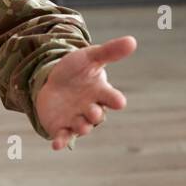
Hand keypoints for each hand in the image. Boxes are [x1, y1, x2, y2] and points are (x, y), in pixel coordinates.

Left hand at [34, 36, 135, 150]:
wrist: (53, 81)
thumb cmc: (77, 70)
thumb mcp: (90, 57)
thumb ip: (110, 51)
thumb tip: (132, 40)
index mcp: (101, 92)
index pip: (111, 97)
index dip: (115, 100)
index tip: (119, 102)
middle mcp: (91, 108)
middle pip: (97, 115)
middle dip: (95, 114)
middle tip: (93, 111)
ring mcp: (76, 119)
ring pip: (82, 127)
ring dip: (82, 127)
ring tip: (81, 125)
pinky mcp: (61, 127)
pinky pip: (63, 136)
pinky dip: (61, 141)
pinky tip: (56, 145)